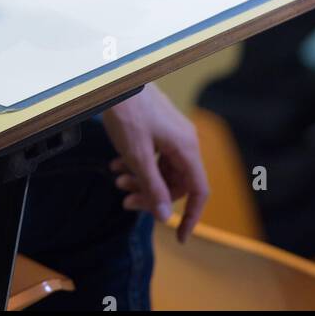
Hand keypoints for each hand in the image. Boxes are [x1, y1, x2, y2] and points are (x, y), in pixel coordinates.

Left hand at [102, 84, 208, 243]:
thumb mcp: (139, 156)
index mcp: (187, 148)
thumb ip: (154, 187)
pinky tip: (116, 163)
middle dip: (152, 194)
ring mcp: (172, 132)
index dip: (192, 216)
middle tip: (125, 200)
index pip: (199, 191)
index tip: (179, 236)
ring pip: (163, 168)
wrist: (116, 79)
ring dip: (141, 179)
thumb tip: (166, 217)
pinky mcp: (160, 126)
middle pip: (176, 181)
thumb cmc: (128, 112)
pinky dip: (138, 163)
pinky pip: (155, 154)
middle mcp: (185, 140)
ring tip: (117, 179)